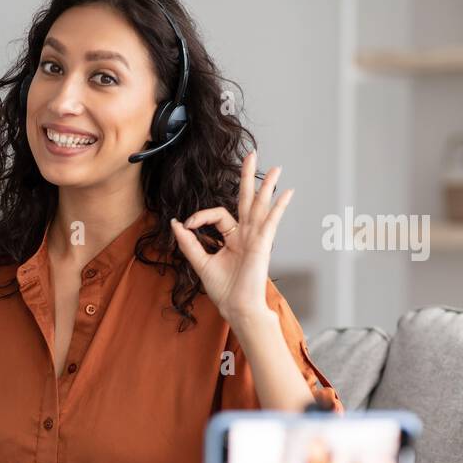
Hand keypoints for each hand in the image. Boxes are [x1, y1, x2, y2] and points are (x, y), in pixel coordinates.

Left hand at [169, 151, 294, 326]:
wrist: (237, 307)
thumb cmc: (224, 290)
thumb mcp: (200, 263)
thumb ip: (189, 243)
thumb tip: (176, 224)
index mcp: (231, 238)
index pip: (217, 214)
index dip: (200, 216)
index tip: (186, 225)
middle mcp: (245, 234)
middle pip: (245, 200)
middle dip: (247, 177)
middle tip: (252, 155)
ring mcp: (255, 238)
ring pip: (260, 206)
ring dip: (267, 186)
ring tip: (275, 168)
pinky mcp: (262, 244)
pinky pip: (271, 222)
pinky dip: (279, 207)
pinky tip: (287, 192)